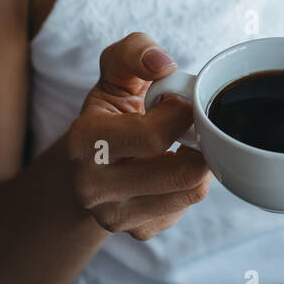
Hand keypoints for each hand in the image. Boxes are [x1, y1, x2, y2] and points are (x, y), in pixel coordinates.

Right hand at [67, 31, 211, 239]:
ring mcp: (115, 216)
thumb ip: (135, 51)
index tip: (181, 103)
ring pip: (192, 192)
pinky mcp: (138, 231)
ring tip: (180, 145)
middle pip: (182, 173)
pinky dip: (190, 184)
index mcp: (85, 141)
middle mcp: (93, 187)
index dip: (183, 113)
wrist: (93, 160)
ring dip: (199, 162)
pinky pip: (187, 207)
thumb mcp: (116, 71)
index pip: (154, 135)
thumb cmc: (112, 110)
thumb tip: (163, 64)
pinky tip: (171, 168)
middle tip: (191, 127)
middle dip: (199, 142)